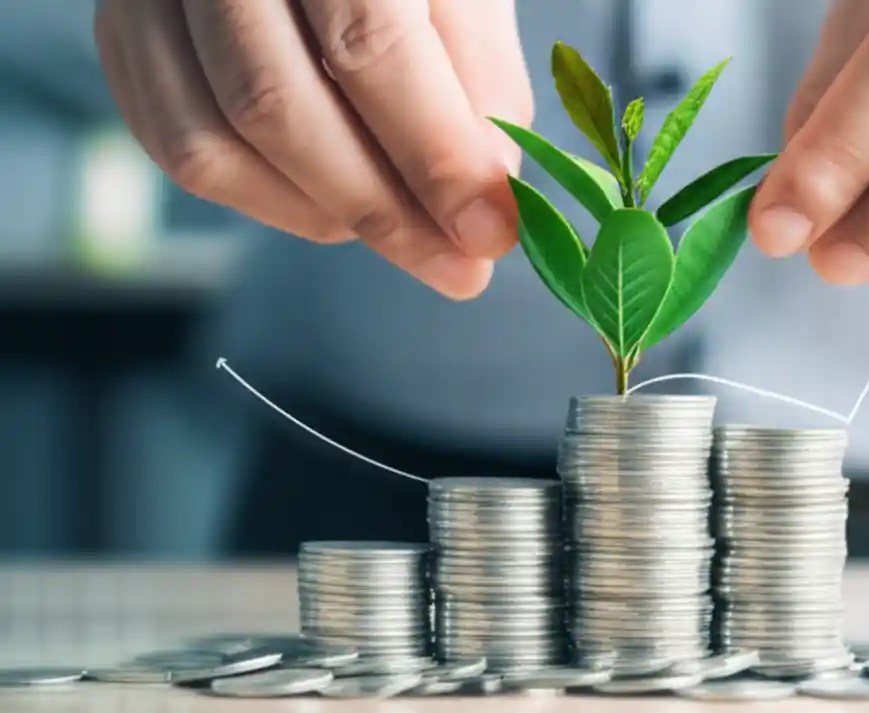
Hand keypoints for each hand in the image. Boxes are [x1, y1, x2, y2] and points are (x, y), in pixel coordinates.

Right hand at [95, 0, 532, 298]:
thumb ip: (480, 73)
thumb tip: (485, 187)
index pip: (365, 47)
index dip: (431, 155)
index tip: (490, 232)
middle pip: (274, 107)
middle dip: (381, 211)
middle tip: (458, 267)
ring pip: (211, 145)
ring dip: (322, 214)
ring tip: (402, 227)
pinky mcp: (125, 36)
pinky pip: (176, 148)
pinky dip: (266, 198)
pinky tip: (333, 201)